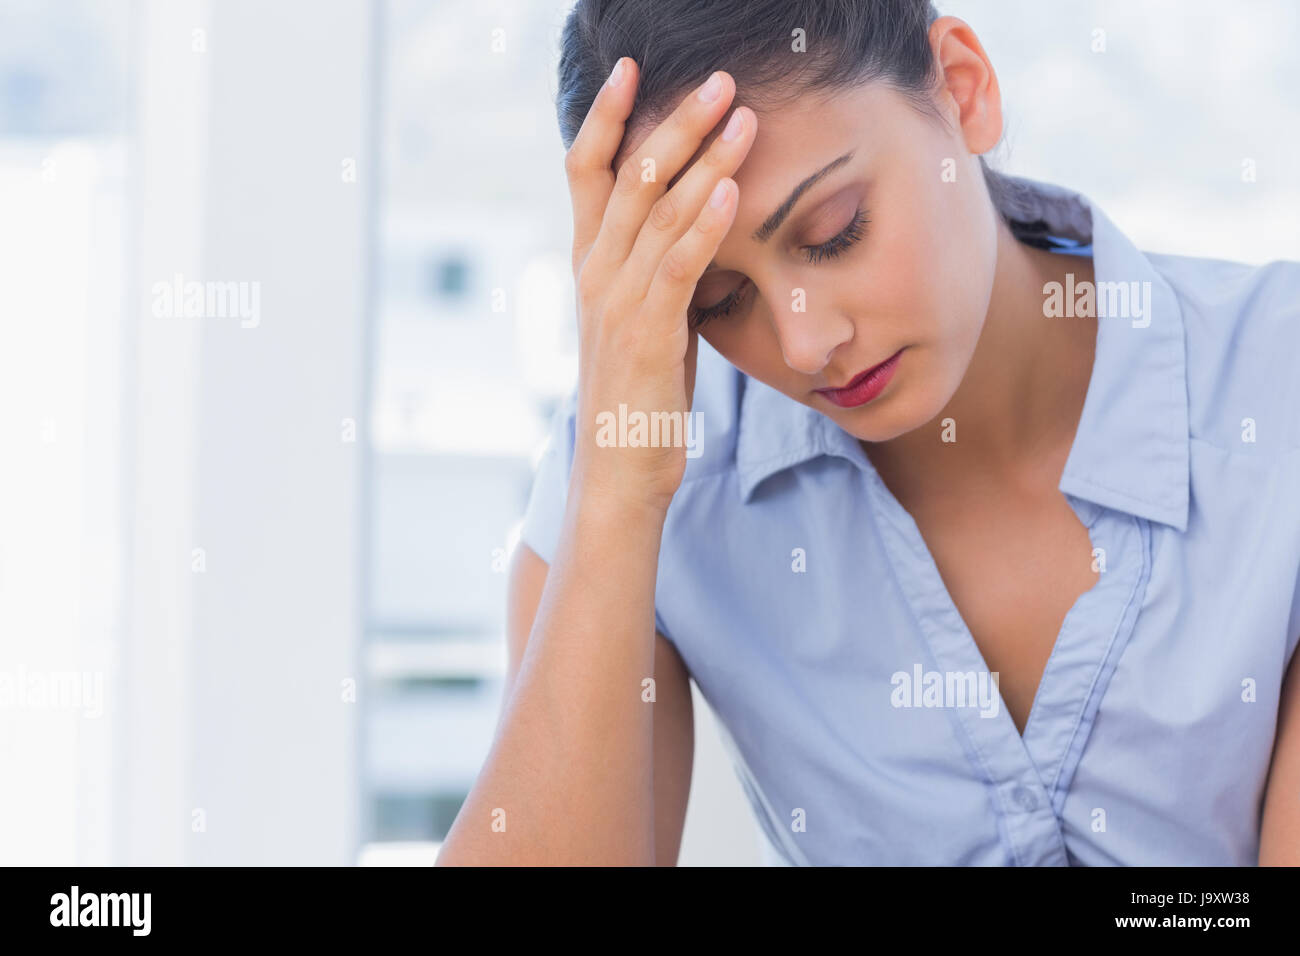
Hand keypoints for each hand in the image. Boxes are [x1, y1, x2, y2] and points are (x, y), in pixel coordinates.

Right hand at [563, 59, 756, 510]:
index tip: (632, 68)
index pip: (587, 171)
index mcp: (591, 263)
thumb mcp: (646, 320)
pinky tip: (732, 190)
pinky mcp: (648, 335)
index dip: (606, 116)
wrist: (618, 470)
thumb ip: (659, 271)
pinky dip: (704, 225)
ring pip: (657, 212)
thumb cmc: (640, 396)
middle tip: (720, 79)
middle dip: (675, 122)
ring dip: (704, 160)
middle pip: (630, 176)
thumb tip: (695, 230)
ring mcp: (617, 302)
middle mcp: (596, 273)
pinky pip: (677, 267)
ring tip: (743, 116)